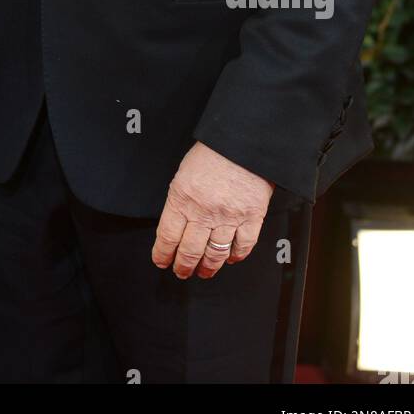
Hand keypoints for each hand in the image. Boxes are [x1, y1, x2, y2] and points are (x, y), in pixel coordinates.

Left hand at [152, 141, 274, 279]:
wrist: (243, 141)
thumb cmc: (212, 152)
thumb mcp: (184, 172)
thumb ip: (180, 198)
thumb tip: (178, 222)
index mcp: (182, 198)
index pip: (168, 236)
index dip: (163, 254)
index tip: (161, 261)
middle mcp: (203, 212)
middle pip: (190, 250)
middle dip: (183, 266)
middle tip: (181, 272)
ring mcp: (229, 217)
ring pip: (216, 254)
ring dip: (208, 267)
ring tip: (204, 272)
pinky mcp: (252, 218)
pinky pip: (243, 246)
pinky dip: (236, 256)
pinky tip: (231, 259)